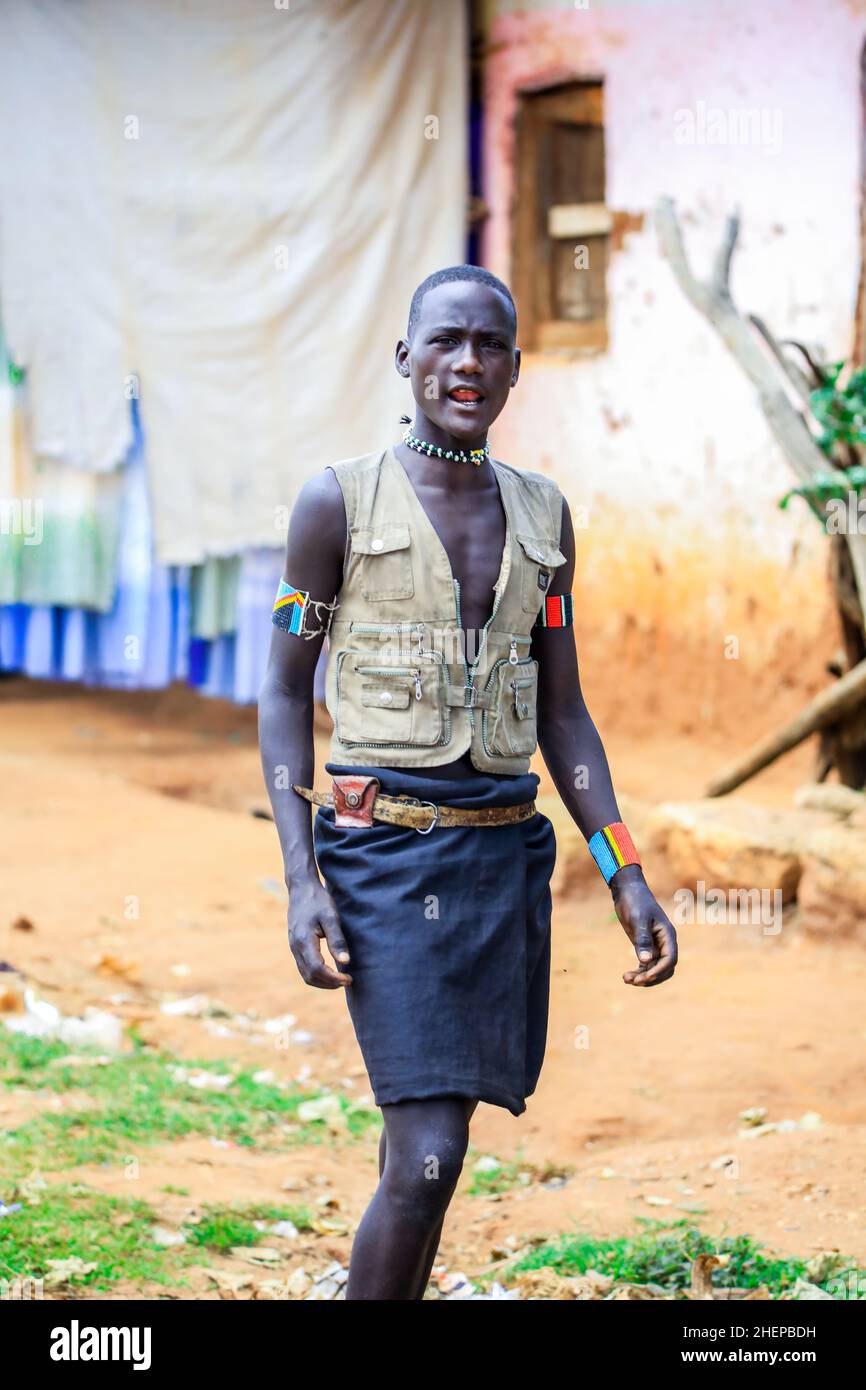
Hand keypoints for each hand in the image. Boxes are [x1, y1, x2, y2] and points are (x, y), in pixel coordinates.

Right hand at [287, 876, 352, 988]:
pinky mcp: (295, 946)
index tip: (349, 978)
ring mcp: (293, 947)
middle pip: (310, 976)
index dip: (333, 978)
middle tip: (348, 980)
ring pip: (305, 974)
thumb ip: (337, 940)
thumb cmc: (318, 900)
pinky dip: (316, 975)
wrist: (301, 889)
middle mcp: (295, 947)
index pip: (317, 969)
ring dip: (322, 982)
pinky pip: (303, 967)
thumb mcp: (331, 917)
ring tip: (340, 980)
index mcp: (304, 940)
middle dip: (329, 983)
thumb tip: (345, 962)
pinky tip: (329, 971)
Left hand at [610, 864, 677, 987]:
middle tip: (633, 981)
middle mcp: (664, 943)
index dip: (659, 970)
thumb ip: (642, 939)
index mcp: (667, 935)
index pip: (670, 959)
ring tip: (626, 979)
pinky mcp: (644, 946)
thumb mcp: (638, 919)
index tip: (645, 976)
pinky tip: (626, 976)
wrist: (628, 891)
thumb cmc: (635, 901)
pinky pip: (646, 965)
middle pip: (664, 968)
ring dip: (643, 977)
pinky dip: (638, 972)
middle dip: (651, 977)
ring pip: (654, 969)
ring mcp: (655, 946)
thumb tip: (645, 961)